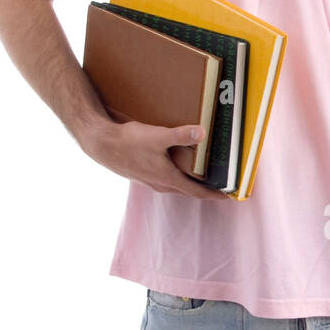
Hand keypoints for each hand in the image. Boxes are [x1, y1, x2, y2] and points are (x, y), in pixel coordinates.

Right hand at [80, 117, 230, 198]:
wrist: (100, 145)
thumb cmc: (127, 142)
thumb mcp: (157, 136)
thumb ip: (180, 134)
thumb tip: (202, 132)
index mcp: (168, 179)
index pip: (198, 192)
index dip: (215, 195)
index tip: (229, 197)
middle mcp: (161, 184)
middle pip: (189, 192)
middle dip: (206, 191)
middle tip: (221, 187)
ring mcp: (151, 181)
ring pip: (177, 187)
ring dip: (191, 185)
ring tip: (204, 179)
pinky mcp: (143, 175)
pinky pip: (167, 180)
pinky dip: (178, 178)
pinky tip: (178, 168)